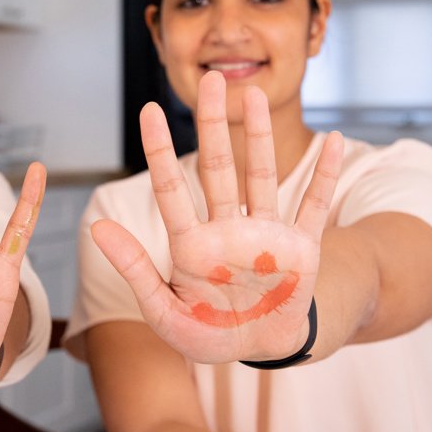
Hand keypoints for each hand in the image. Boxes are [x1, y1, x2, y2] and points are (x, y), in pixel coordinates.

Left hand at [91, 70, 343, 364]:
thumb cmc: (206, 334)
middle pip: (218, 167)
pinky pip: (315, 206)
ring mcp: (266, 236)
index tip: (148, 109)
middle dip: (213, 124)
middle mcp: (226, 230)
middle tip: (211, 79)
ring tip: (253, 97)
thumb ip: (134, 269)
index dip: (158, 149)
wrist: (256, 353)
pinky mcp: (303, 250)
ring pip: (261, 176)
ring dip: (260, 137)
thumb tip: (95, 230)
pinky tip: (336, 141)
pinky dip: (326, 175)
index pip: (169, 188)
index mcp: (190, 244)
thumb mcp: (162, 311)